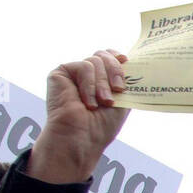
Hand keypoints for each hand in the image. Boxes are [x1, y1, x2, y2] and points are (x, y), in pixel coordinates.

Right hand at [26, 50, 129, 184]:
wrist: (82, 137)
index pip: (109, 56)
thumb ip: (125, 80)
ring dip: (103, 84)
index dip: (118, 57)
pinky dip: (90, 85)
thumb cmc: (101, 125)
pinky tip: (87, 102)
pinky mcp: (61, 73)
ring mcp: (74, 73)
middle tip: (119, 90)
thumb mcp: (123, 100)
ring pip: (95, 61)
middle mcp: (87, 75)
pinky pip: (84, 66)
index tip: (126, 61)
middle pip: (104, 55)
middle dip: (116, 71)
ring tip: (102, 103)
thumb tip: (130, 61)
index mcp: (101, 80)